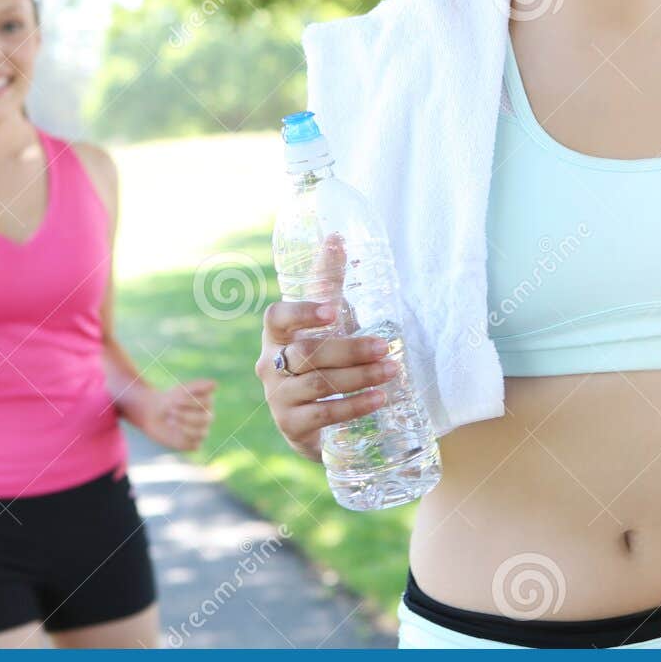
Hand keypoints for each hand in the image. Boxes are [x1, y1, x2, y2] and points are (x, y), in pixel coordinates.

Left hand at [121, 379, 216, 451]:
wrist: (154, 415)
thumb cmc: (170, 400)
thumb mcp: (180, 390)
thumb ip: (197, 386)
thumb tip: (215, 384)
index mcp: (207, 402)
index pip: (208, 402)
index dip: (190, 401)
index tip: (174, 399)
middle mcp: (207, 417)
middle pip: (205, 418)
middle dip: (185, 414)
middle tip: (170, 410)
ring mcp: (201, 430)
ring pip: (201, 432)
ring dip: (183, 426)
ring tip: (170, 420)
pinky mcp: (193, 443)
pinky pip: (195, 445)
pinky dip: (184, 438)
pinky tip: (174, 432)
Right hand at [257, 300, 395, 463]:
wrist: (309, 419)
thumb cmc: (319, 357)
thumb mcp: (324, 323)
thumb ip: (329, 284)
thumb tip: (336, 237)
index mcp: (276, 336)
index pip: (276, 318)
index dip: (302, 313)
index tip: (333, 310)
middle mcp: (269, 365)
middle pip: (307, 353)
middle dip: (349, 350)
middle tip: (384, 347)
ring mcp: (277, 397)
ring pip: (317, 383)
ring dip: (358, 377)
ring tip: (390, 371)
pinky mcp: (290, 424)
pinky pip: (323, 413)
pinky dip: (353, 406)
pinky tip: (378, 399)